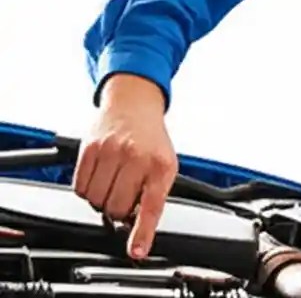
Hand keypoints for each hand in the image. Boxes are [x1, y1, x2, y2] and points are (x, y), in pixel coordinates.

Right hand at [72, 74, 177, 259]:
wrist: (134, 104)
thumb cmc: (151, 140)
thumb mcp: (165, 164)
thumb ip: (154, 193)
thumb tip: (137, 225)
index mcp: (161, 166)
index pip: (151, 206)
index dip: (142, 233)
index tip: (137, 251)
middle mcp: (137, 158)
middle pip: (116, 208)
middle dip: (118, 210)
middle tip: (124, 194)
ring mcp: (111, 153)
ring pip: (95, 200)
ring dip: (101, 200)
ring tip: (112, 182)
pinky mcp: (90, 149)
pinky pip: (79, 186)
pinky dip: (86, 189)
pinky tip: (98, 176)